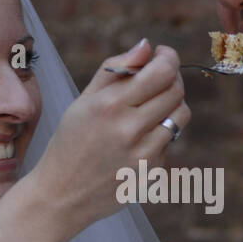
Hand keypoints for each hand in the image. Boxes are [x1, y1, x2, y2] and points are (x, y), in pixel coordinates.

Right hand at [26, 38, 189, 237]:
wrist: (62, 195)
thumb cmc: (70, 142)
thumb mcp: (83, 101)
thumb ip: (116, 69)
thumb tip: (147, 46)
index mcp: (109, 105)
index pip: (162, 72)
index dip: (169, 58)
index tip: (164, 56)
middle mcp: (129, 128)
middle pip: (176, 91)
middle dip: (172, 79)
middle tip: (157, 80)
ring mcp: (144, 153)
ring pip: (180, 115)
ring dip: (171, 106)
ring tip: (149, 109)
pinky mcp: (152, 172)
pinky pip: (170, 141)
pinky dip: (160, 134)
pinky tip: (136, 141)